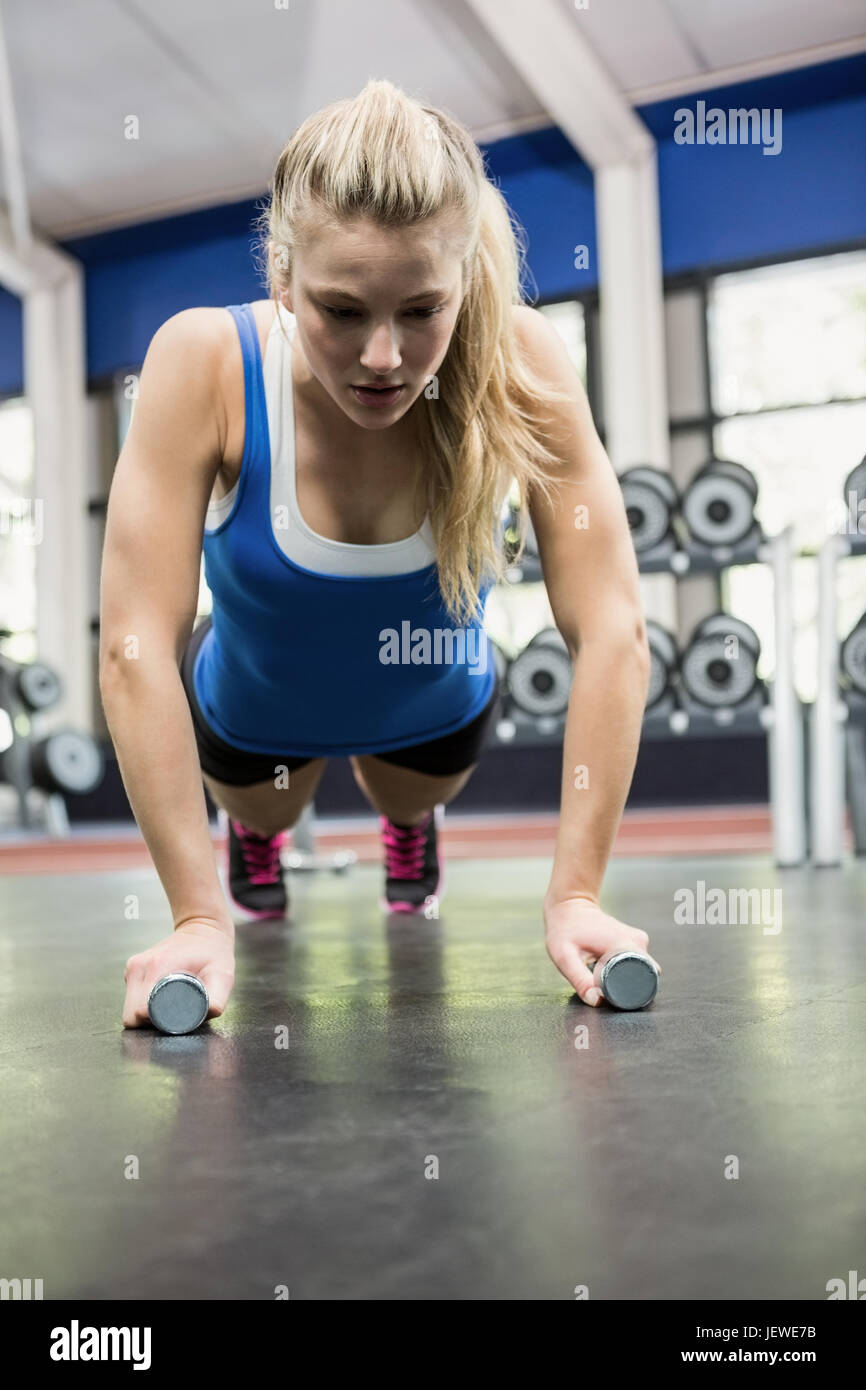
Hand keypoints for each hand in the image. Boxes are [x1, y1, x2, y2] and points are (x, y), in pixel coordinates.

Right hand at [123, 918, 235, 1028]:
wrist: (203, 928)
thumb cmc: (214, 952)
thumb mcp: (222, 975)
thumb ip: (217, 997)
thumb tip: (209, 1013)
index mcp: (157, 967)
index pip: (140, 1012)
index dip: (155, 1024)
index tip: (174, 1021)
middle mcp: (140, 967)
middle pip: (131, 1014)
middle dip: (150, 1022)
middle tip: (174, 1015)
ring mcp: (134, 967)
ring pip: (129, 1008)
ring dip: (147, 1014)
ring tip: (171, 1004)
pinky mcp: (133, 969)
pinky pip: (132, 998)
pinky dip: (144, 1003)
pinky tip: (163, 995)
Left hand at [544, 893, 660, 1004]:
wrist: (570, 904)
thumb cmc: (565, 929)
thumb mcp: (565, 957)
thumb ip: (580, 979)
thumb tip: (597, 1001)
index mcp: (625, 945)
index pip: (642, 979)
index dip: (628, 994)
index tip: (609, 995)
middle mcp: (638, 942)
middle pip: (643, 978)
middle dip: (626, 987)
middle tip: (599, 981)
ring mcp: (640, 941)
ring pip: (640, 971)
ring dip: (623, 977)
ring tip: (598, 969)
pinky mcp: (637, 942)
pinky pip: (636, 963)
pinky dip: (622, 969)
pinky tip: (603, 963)